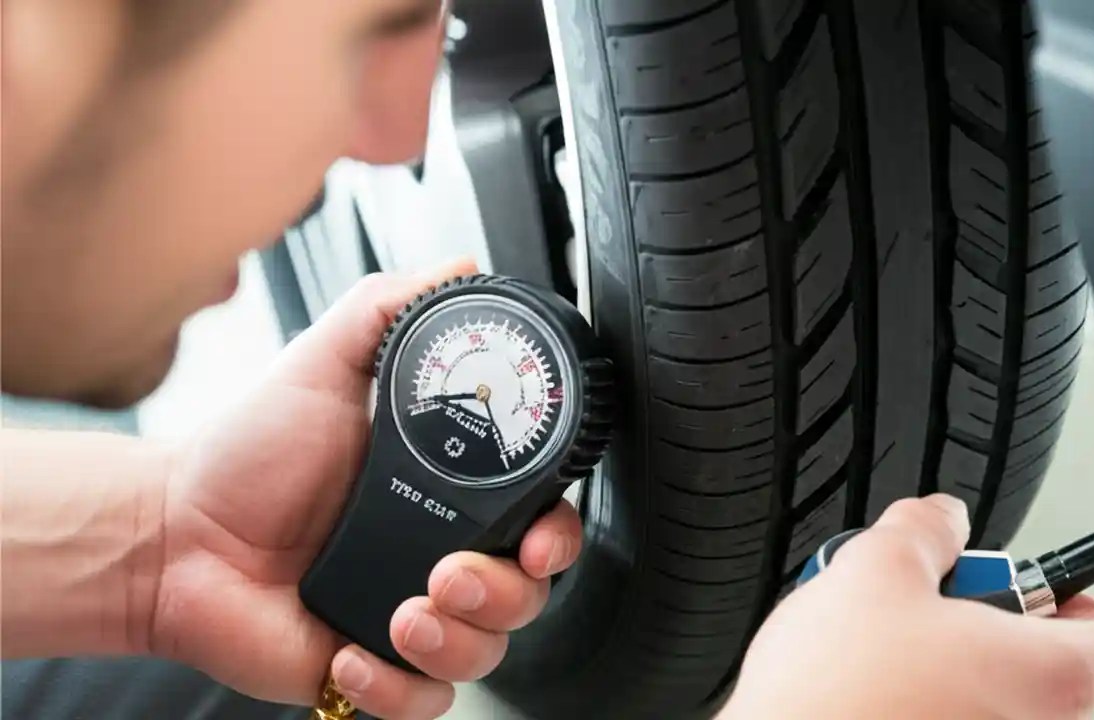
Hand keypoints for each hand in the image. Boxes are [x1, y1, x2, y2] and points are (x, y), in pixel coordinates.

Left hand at [150, 260, 583, 718]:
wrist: (173, 534)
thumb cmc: (249, 455)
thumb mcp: (322, 363)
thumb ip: (388, 309)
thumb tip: (459, 269)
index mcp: (450, 492)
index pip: (541, 520)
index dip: (558, 536)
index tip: (539, 536)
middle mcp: (441, 555)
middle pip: (530, 596)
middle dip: (507, 593)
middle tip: (450, 572)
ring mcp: (411, 617)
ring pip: (488, 652)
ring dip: (455, 640)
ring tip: (399, 612)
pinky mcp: (372, 669)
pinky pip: (424, 702)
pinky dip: (396, 687)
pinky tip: (350, 651)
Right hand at [719, 495, 1093, 719]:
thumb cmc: (832, 697)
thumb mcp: (872, 570)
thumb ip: (924, 531)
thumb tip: (940, 517)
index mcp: (1047, 676)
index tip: (1042, 592)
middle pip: (1049, 672)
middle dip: (989, 632)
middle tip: (927, 612)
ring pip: (992, 705)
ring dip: (949, 675)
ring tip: (878, 653)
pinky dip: (918, 708)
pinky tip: (862, 695)